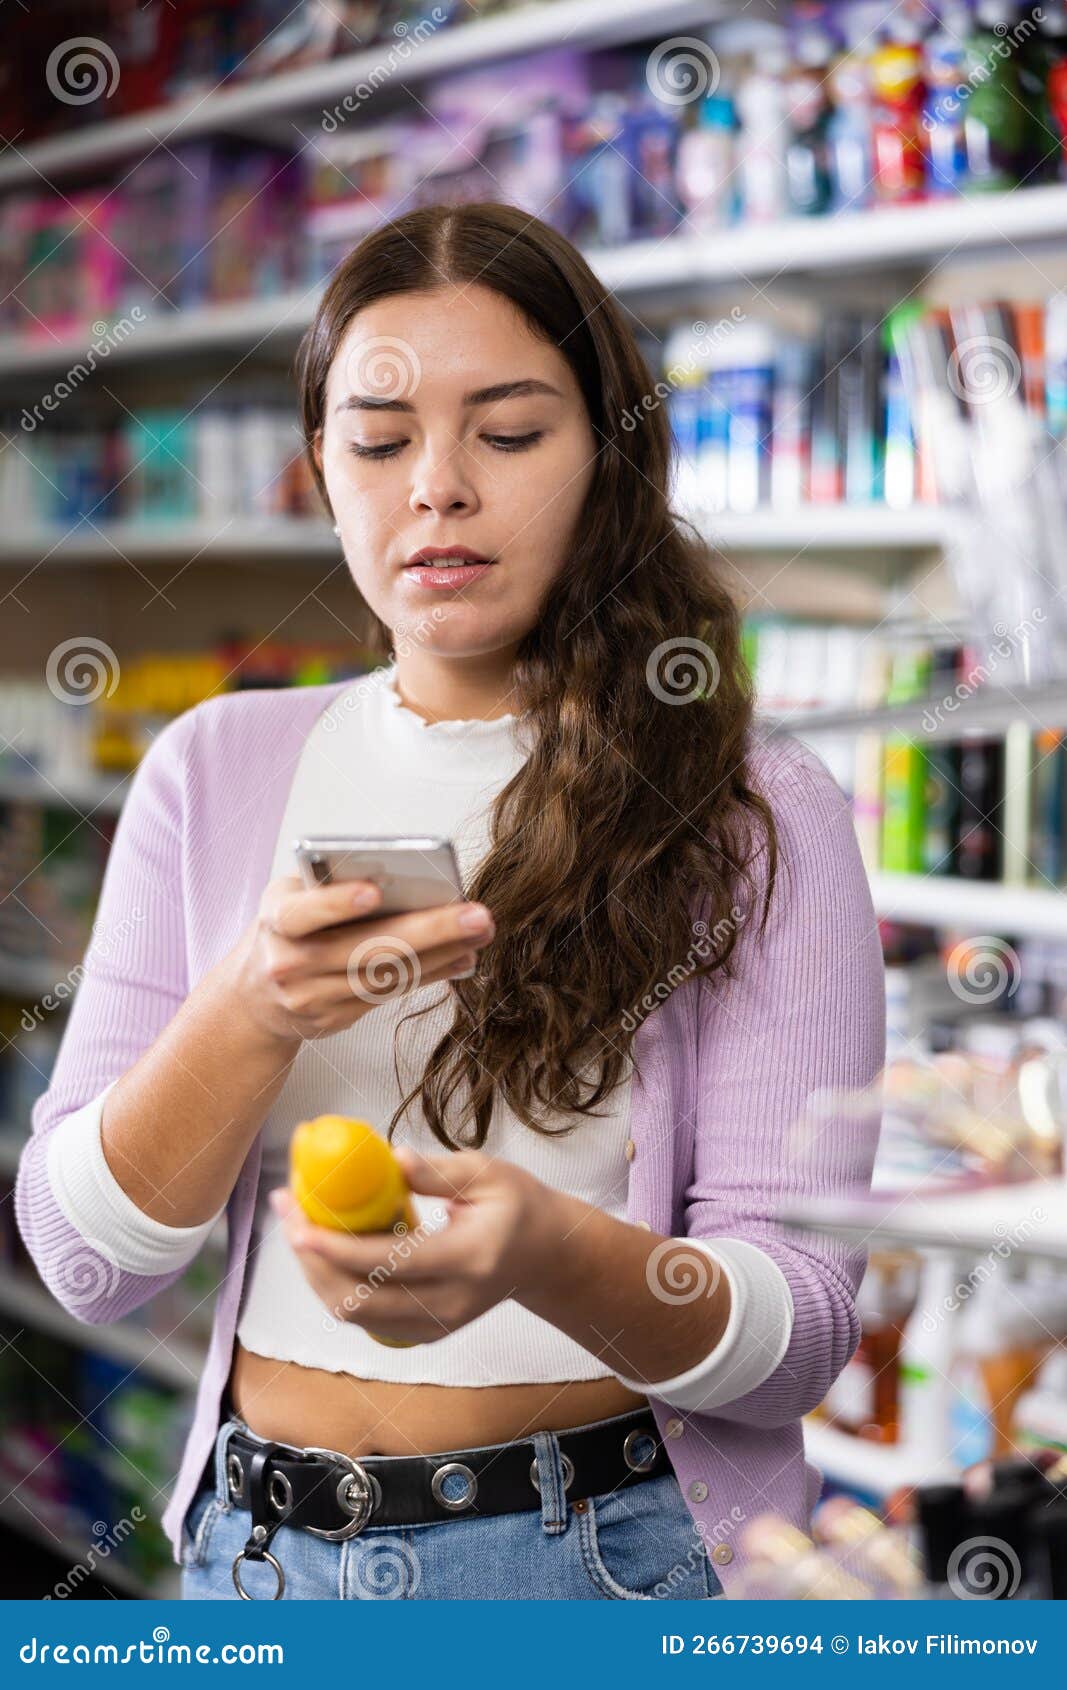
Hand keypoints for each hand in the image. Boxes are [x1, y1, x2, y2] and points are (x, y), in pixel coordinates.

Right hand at [227, 875, 495, 1046]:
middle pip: (366, 947)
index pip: (305, 912)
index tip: (376, 891)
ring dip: (441, 953)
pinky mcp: (333, 1019)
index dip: (338, 903)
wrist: (253, 995)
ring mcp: (311, 998)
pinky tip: (460, 957)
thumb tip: (408, 882)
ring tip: (479, 933)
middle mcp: (290, 962)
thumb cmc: (287, 928)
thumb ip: (332, 889)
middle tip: (476, 915)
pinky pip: (389, 993)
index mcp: (277, 920)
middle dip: (428, 930)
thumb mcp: (293, 898)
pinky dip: (429, 973)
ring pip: (386, 974)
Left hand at [270, 1145, 559, 1344]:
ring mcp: (437, 1324)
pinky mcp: (425, 1331)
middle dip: (312, 1261)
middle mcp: (449, 1303)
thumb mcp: (488, 1174)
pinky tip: (325, 1249)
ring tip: (298, 1225)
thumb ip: (438, 1171)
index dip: (337, 1247)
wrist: (545, 1256)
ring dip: (317, 1274)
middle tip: (288, 1213)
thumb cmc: (517, 1206)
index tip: (301, 1221)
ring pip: (355, 1315)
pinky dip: (337, 1286)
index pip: (389, 1264)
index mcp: (468, 1259)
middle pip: (359, 1301)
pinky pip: (366, 1318)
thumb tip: (391, 1159)